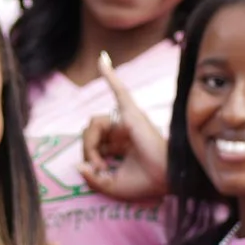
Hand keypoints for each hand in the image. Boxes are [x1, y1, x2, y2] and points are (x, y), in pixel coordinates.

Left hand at [77, 53, 168, 201]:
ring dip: (91, 143)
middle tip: (98, 167)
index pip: (93, 143)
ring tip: (100, 160)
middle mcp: (122, 128)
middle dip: (88, 151)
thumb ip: (92, 178)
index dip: (89, 159)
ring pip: (94, 123)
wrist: (166, 180)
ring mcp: (126, 118)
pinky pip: (118, 90)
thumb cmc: (145, 182)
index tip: (98, 173)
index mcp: (120, 143)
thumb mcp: (111, 185)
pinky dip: (109, 74)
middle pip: (90, 132)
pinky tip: (102, 58)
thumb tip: (78, 166)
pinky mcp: (131, 113)